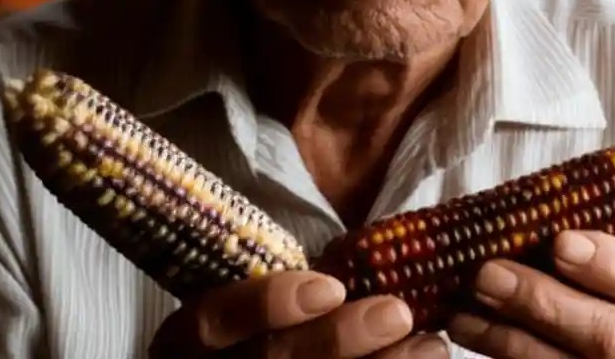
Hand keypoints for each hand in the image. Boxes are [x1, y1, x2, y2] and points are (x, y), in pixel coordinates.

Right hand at [149, 270, 450, 357]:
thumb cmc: (264, 339)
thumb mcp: (254, 313)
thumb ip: (293, 295)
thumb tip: (369, 266)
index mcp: (185, 344)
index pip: (210, 321)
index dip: (266, 303)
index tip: (329, 286)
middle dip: (335, 341)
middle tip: (398, 312)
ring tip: (430, 348)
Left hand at [447, 231, 614, 358]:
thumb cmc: (607, 309)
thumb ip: (591, 260)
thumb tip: (527, 217)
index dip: (608, 264)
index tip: (560, 242)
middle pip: (605, 334)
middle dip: (542, 301)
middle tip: (488, 274)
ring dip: (505, 337)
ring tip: (463, 309)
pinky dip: (499, 356)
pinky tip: (469, 332)